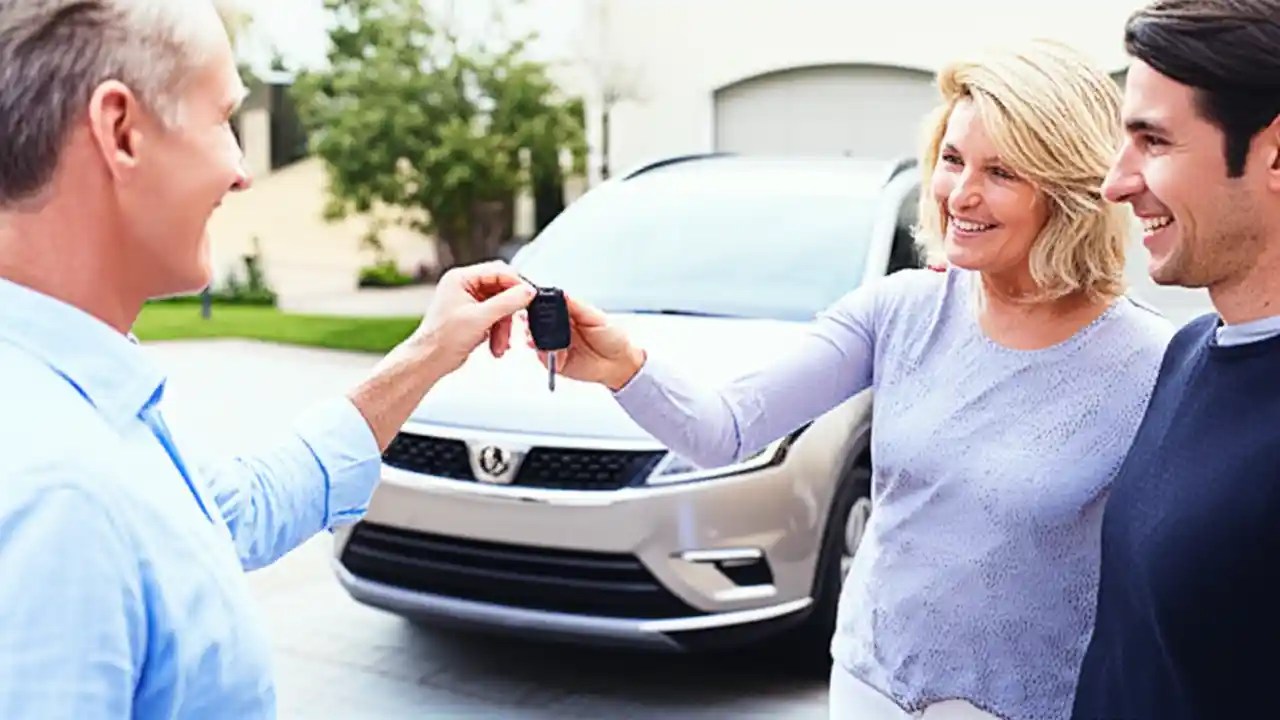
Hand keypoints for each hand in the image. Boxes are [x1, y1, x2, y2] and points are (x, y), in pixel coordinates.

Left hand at [415, 260, 535, 373]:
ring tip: (501, 343)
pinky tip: (496, 345)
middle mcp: (465, 286)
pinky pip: (495, 317)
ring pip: (501, 306)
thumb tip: (528, 291)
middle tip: (519, 320)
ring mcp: (469, 300)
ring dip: (504, 326)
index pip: (498, 271)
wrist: (430, 361)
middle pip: (501, 288)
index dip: (516, 283)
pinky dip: (499, 331)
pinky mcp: (474, 315)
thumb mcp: (480, 318)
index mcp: (461, 278)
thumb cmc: (443, 339)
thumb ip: (507, 302)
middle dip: (510, 309)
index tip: (530, 296)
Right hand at [524, 293, 645, 390]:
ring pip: (535, 341)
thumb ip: (576, 306)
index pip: (546, 307)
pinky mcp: (556, 363)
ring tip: (534, 337)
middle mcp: (559, 330)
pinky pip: (543, 358)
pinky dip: (542, 354)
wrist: (620, 363)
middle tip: (528, 321)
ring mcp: (556, 346)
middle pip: (536, 324)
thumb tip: (560, 293)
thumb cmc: (613, 338)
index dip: (537, 305)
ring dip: (533, 338)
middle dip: (530, 322)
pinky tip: (548, 351)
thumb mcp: (596, 317)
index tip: (531, 303)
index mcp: (567, 315)